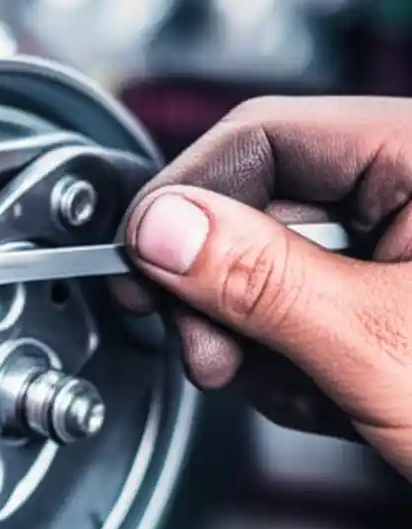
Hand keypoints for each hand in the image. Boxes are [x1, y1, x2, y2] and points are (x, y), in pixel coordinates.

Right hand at [113, 96, 411, 475]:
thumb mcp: (381, 344)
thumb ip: (262, 277)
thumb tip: (162, 226)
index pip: (265, 134)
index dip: (188, 199)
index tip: (143, 262)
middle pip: (261, 201)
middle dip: (222, 287)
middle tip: (208, 352)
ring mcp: (408, 240)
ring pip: (272, 261)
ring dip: (261, 336)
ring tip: (308, 389)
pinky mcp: (397, 288)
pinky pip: (303, 300)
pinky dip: (294, 356)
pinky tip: (330, 394)